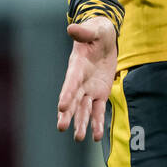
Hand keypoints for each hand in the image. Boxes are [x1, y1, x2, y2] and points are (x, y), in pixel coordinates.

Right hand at [56, 16, 117, 140]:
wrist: (105, 38)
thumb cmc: (97, 32)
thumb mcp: (93, 30)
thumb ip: (83, 32)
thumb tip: (71, 28)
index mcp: (77, 66)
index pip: (71, 82)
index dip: (66, 94)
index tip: (62, 106)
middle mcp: (80, 81)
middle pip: (73, 100)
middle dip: (68, 114)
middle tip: (62, 127)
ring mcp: (89, 89)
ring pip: (84, 109)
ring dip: (81, 123)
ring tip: (79, 138)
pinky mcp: (100, 93)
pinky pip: (98, 110)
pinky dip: (97, 122)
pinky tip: (96, 136)